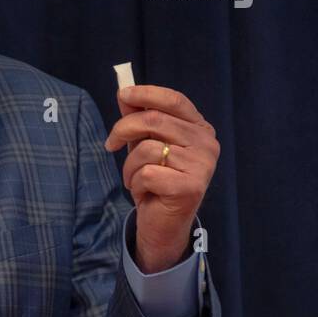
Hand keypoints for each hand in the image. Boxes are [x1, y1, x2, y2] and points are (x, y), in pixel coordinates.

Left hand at [103, 85, 219, 273]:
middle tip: (110, 144)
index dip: (146, 93)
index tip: (122, 95)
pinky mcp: (190, 187)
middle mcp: (207, 143)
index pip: (174, 100)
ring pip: (147, 148)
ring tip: (135, 177)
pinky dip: (136, 183)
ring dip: (129, 165)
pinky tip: (145, 191)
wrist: (164, 223)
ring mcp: (202, 166)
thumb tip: (125, 94)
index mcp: (199, 128)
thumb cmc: (155, 179)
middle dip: (122, 130)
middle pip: (154, 120)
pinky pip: (147, 173)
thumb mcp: (145, 144)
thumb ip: (139, 118)